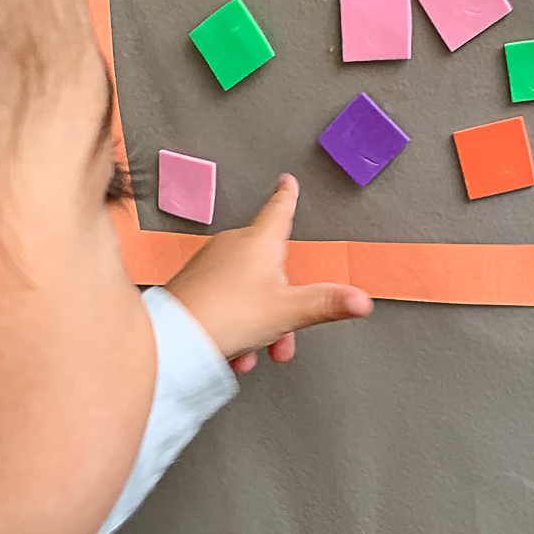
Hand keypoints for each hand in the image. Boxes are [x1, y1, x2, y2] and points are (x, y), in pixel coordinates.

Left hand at [165, 174, 372, 373]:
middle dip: (282, 305)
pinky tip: (234, 352)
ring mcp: (210, 264)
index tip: (287, 182)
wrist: (173, 337)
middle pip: (271, 269)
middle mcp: (232, 246)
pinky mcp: (194, 285)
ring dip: (259, 324)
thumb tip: (361, 300)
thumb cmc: (225, 315)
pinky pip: (225, 302)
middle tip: (282, 335)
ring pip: (248, 292)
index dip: (287, 197)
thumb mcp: (287, 312)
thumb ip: (326, 304)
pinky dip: (236, 326)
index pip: (279, 210)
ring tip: (253, 351)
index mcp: (258, 242)